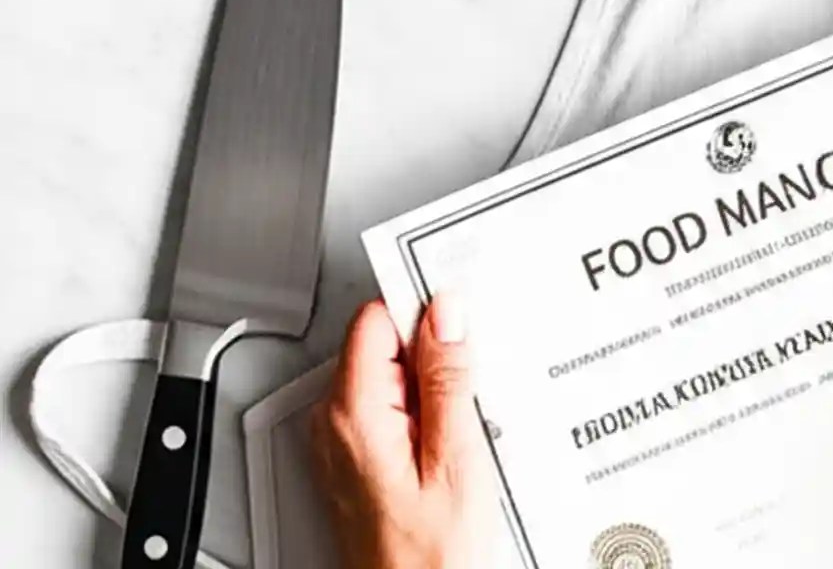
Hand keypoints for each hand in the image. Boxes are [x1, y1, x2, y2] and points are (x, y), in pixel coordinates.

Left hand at [310, 299, 492, 568]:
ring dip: (436, 388)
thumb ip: (449, 381)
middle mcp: (337, 422)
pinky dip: (428, 415)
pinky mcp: (361, 458)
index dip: (422, 308)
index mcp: (354, 413)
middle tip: (474, 386)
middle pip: (385, 345)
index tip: (460, 311)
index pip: (376, 318)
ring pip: (394, 377)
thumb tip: (446, 317)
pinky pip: (394, 410)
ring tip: (467, 429)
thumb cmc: (429, 557)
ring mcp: (346, 441)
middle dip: (435, 352)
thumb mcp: (456, 461)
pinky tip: (454, 445)